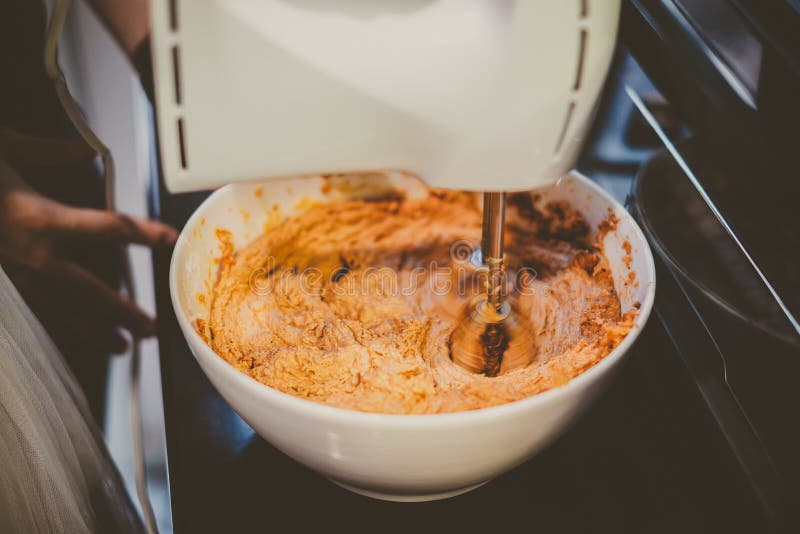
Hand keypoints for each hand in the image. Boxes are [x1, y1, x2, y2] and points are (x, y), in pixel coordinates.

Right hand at [0, 131, 177, 353]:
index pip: (108, 227)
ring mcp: (13, 278)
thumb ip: (48, 151)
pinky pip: (33, 312)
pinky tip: (71, 336)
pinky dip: (55, 326)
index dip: (142, 233)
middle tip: (150, 329)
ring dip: (94, 330)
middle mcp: (32, 255)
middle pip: (92, 290)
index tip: (168, 238)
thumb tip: (85, 149)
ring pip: (63, 311)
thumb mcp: (2, 147)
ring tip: (121, 348)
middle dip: (124, 311)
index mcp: (40, 218)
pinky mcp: (0, 288)